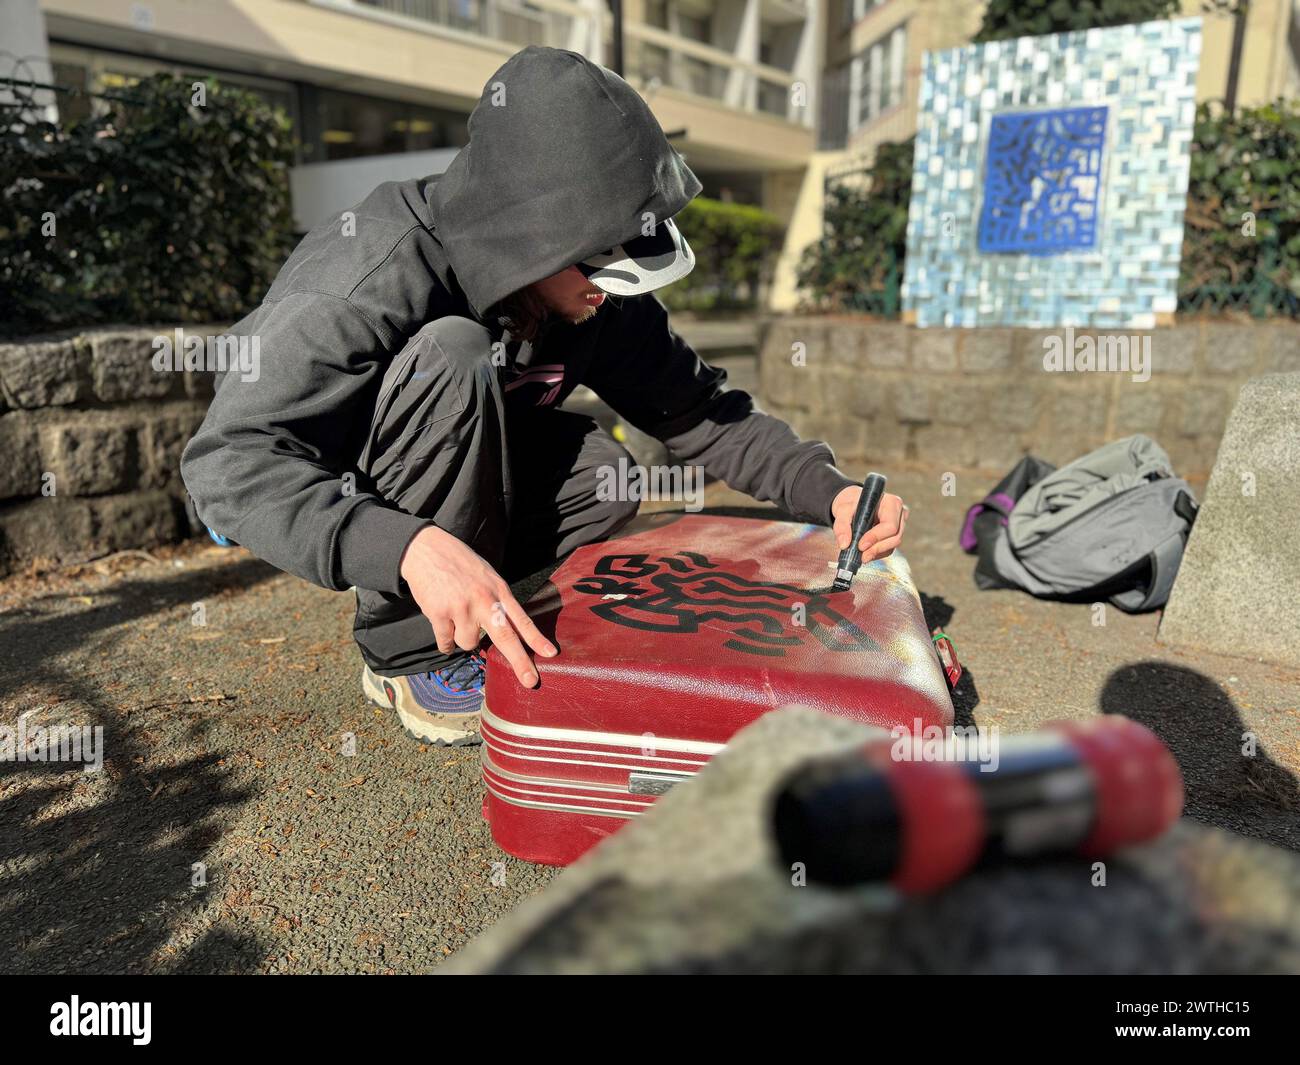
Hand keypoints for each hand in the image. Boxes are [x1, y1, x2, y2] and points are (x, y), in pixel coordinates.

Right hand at [399, 525, 556, 687]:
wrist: (426, 550)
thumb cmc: (460, 563)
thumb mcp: (487, 576)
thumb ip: (497, 600)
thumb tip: (506, 630)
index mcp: (499, 590)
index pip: (522, 619)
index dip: (536, 639)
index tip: (550, 654)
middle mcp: (483, 601)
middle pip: (505, 638)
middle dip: (520, 662)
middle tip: (530, 681)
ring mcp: (461, 608)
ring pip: (469, 644)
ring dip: (464, 638)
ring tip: (457, 617)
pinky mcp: (439, 614)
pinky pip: (446, 643)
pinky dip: (445, 643)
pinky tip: (443, 628)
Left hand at [831, 486, 907, 562]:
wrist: (852, 505)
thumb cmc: (850, 504)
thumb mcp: (843, 510)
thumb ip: (842, 526)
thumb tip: (844, 544)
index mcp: (891, 503)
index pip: (890, 525)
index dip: (876, 537)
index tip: (861, 546)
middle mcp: (899, 514)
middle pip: (895, 537)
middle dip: (877, 548)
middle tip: (861, 556)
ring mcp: (899, 525)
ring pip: (893, 545)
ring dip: (877, 553)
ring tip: (862, 556)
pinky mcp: (894, 535)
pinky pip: (890, 548)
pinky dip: (878, 553)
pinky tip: (866, 553)